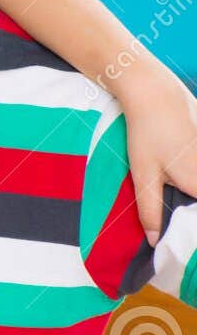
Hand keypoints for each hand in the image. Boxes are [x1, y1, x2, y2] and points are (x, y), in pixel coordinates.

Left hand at [115, 61, 196, 240]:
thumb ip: (150, 209)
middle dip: (191, 209)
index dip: (191, 229)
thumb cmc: (147, 133)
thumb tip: (155, 242)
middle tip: (177, 210)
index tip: (185, 241)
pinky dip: (192, 174)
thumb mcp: (143, 174)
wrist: (155, 92)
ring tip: (176, 186)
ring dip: (191, 194)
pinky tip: (182, 176)